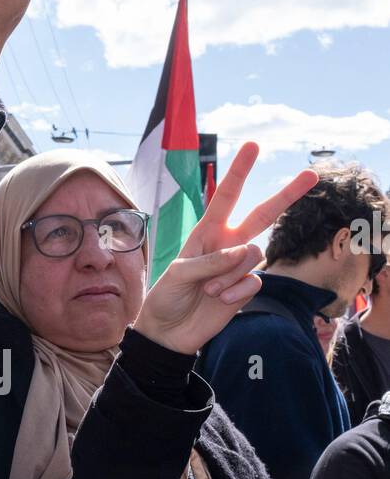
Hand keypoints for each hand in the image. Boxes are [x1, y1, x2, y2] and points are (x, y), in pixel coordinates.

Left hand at [133, 144, 317, 353]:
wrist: (169, 332)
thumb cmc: (166, 297)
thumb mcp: (178, 274)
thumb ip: (209, 261)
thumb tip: (241, 252)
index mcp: (207, 232)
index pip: (227, 197)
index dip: (239, 172)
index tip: (253, 146)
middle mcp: (227, 244)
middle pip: (263, 215)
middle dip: (287, 195)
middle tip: (312, 174)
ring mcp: (239, 267)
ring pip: (254, 256)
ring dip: (229, 274)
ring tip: (207, 290)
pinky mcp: (246, 288)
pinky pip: (254, 281)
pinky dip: (236, 292)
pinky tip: (219, 301)